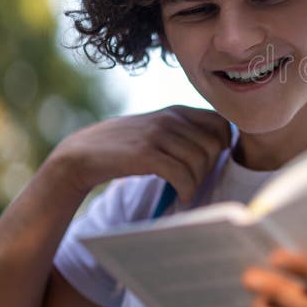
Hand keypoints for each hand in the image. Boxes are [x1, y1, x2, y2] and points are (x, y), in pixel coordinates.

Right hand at [47, 105, 229, 200]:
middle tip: (197, 180)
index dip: (224, 143)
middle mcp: (170, 118)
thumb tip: (224, 143)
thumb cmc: (127, 146)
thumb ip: (186, 130)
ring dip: (198, 181)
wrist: (82, 153)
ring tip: (188, 190)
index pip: (221, 122)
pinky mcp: (145, 154)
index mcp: (177, 110)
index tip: (213, 160)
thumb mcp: (158, 129)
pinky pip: (181, 174)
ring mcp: (157, 135)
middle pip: (213, 145)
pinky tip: (183, 196)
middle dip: (211, 167)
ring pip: (199, 161)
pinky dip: (187, 189)